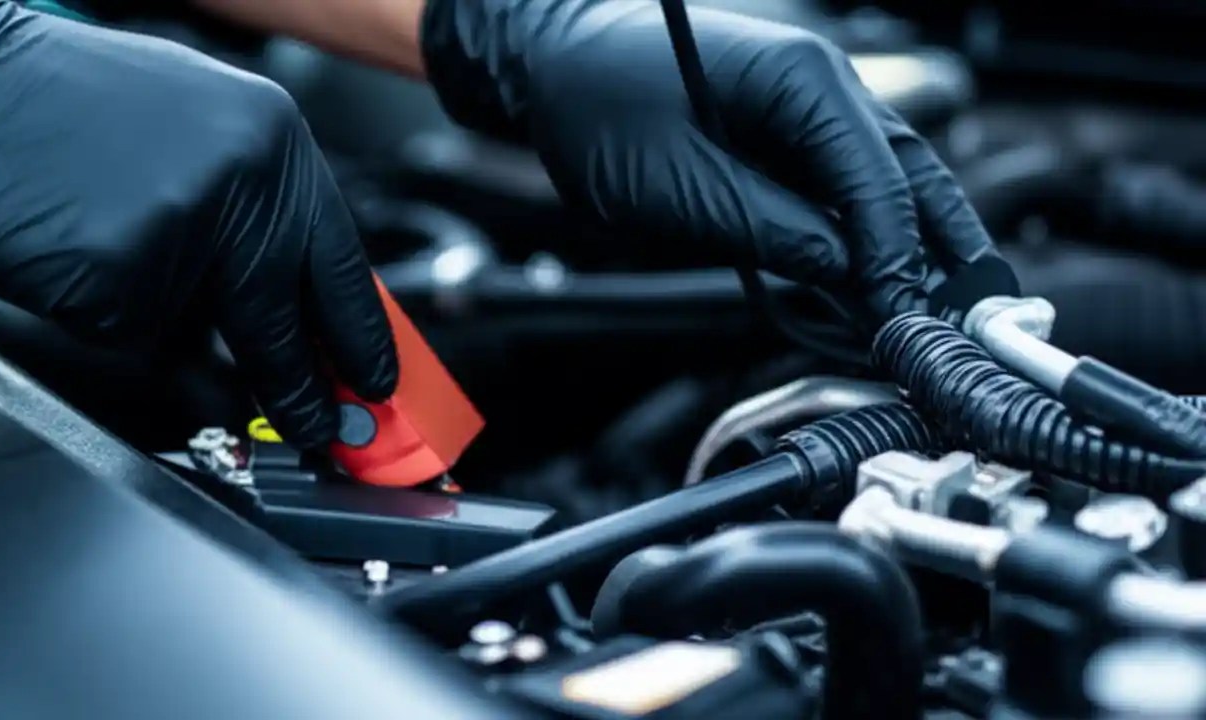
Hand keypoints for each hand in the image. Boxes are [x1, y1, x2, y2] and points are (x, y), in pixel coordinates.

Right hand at [0, 1, 396, 448]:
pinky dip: (101, 305)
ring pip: (194, 329)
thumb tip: (297, 302)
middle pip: (286, 318)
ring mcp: (187, 229)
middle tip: (320, 426)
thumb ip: (253, 213)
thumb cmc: (64, 104)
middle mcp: (246, 179)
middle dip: (300, 384)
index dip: (361, 333)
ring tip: (116, 252)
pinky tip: (72, 244)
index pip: (342, 264)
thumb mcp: (195, 132)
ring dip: (157, 313)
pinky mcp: (123, 273)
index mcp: (274, 139)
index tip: (379, 380)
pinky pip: (130, 330)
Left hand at [421, 0, 999, 316]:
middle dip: (937, 247)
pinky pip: (844, 185)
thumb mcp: (681, 187)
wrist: (548, 65)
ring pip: (888, 180)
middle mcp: (822, 84)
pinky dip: (868, 232)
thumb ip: (774, 229)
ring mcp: (808, 105)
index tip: (908, 320)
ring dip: (915, 242)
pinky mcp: (786, 133)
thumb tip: (852, 273)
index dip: (897, 259)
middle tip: (971, 315)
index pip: (879, 179)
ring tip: (948, 305)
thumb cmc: (597, 107)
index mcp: (803, 80)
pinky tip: (883, 276)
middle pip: (909, 173)